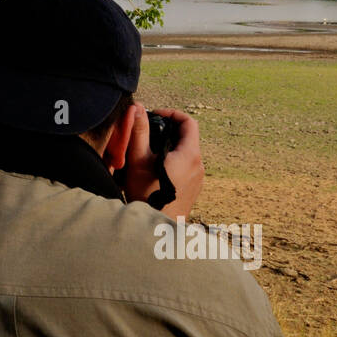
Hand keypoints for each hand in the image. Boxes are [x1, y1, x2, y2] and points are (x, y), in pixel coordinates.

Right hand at [120, 104, 203, 218]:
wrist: (155, 228)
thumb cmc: (147, 194)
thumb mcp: (138, 159)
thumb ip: (139, 131)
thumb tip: (137, 108)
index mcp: (190, 155)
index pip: (188, 122)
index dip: (172, 113)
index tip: (155, 115)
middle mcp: (199, 165)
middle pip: (187, 138)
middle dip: (168, 130)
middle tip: (148, 132)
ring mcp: (198, 179)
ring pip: (186, 153)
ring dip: (170, 147)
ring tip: (148, 152)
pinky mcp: (193, 189)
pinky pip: (186, 167)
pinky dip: (173, 161)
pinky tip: (154, 170)